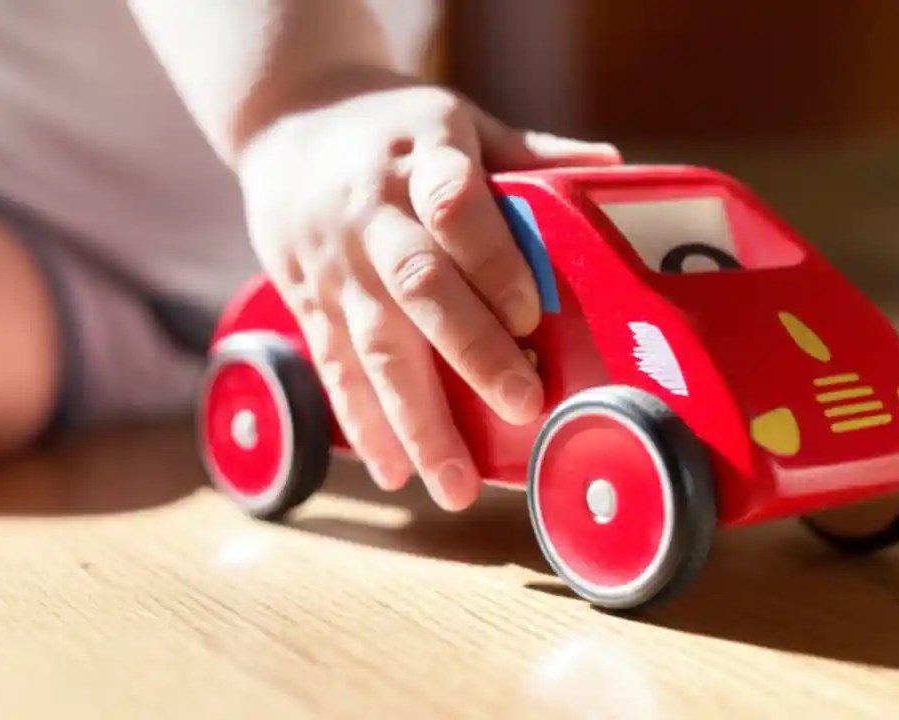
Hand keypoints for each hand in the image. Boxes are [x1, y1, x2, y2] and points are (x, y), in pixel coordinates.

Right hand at [235, 71, 621, 510]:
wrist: (286, 120)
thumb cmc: (394, 126)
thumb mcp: (460, 118)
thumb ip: (528, 153)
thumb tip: (612, 167)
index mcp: (421, 156)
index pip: (454, 206)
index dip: (492, 260)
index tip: (531, 315)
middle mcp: (372, 213)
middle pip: (417, 285)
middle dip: (470, 351)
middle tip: (522, 404)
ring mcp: (335, 263)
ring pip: (374, 345)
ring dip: (415, 418)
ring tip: (454, 484)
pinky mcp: (308, 301)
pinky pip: (334, 368)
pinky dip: (364, 424)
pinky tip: (395, 471)